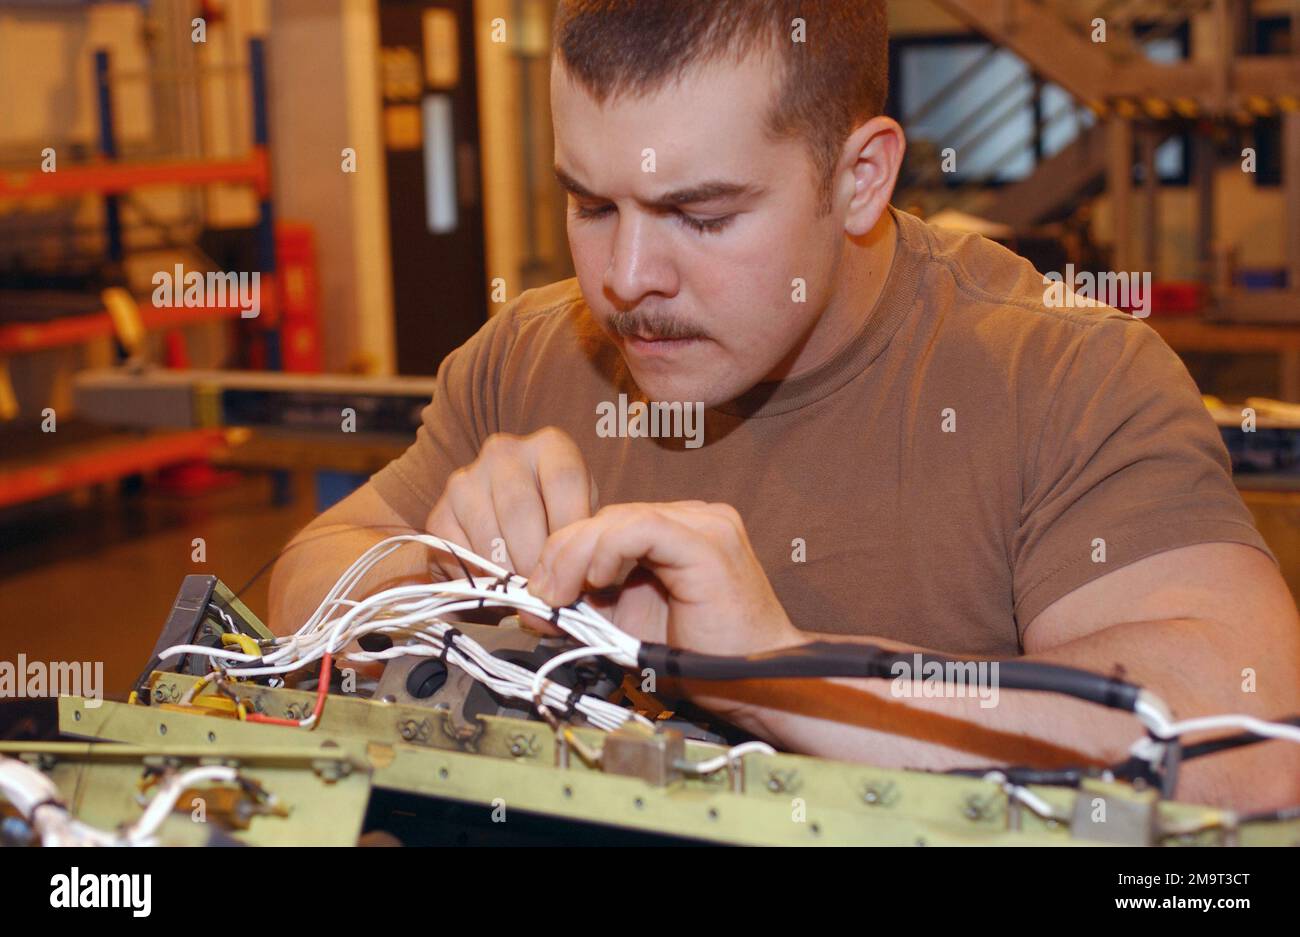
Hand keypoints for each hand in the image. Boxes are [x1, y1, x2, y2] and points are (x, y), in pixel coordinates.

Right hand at [425, 428, 597, 627]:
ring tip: (524, 592)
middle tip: (547, 590)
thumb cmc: (556, 520)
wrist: (507, 528)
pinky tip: (497, 584)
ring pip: (489, 535)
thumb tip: (578, 575)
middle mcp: (504, 453)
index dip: (570, 528)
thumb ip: (581, 535)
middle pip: (521, 510)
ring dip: (509, 573)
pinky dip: (480, 577)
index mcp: (550, 447)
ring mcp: (466, 480)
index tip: (574, 564)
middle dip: (535, 559)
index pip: (564, 480)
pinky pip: (459, 553)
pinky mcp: (439, 514)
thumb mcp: (580, 516)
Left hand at [527, 501, 801, 657]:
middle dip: (562, 553)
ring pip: (618, 517)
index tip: (540, 594)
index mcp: (678, 531)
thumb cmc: (701, 662)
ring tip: (559, 594)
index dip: (565, 552)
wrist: (758, 686)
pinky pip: (641, 528)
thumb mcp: (627, 628)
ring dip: (575, 555)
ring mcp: (705, 525)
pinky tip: (597, 580)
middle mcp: (695, 517)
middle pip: (607, 516)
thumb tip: (533, 604)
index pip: (606, 524)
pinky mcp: (707, 543)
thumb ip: (585, 609)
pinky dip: (607, 551)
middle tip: (541, 596)